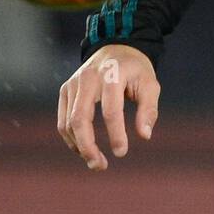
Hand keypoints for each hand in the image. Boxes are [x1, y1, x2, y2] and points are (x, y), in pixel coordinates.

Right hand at [58, 44, 159, 170]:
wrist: (116, 47)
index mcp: (112, 74)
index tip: (121, 152)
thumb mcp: (150, 84)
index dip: (115, 134)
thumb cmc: (135, 70)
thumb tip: (144, 136)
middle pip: (80, 119)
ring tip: (95, 162)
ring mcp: (73, 83)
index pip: (110, 110)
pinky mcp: (65, 89)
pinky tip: (84, 149)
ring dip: (79, 147)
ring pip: (68, 122)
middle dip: (88, 147)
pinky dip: (71, 138)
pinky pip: (63, 119)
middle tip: (100, 166)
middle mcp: (88, 78)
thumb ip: (149, 110)